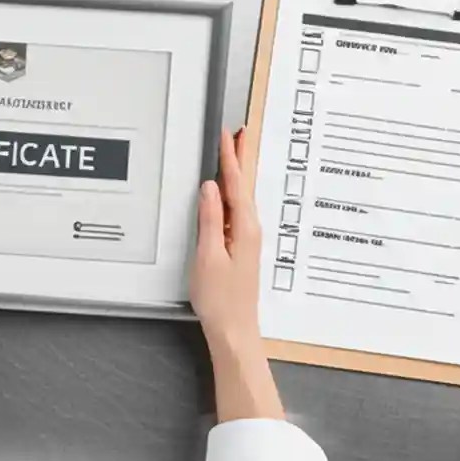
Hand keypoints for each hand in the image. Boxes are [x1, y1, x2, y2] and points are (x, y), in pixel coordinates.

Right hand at [191, 128, 283, 420]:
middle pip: (246, 185)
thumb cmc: (220, 299)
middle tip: (242, 131)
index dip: (230, 158)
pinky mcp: (243, 248)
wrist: (234, 329)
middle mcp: (251, 230)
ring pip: (244, 196)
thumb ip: (209, 220)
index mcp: (244, 228)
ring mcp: (248, 239)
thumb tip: (210, 188)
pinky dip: (237, 192)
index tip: (226, 134)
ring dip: (241, 172)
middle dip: (243, 157)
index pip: (236, 184)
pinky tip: (232, 190)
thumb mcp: (208, 256)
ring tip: (239, 151)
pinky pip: (240, 210)